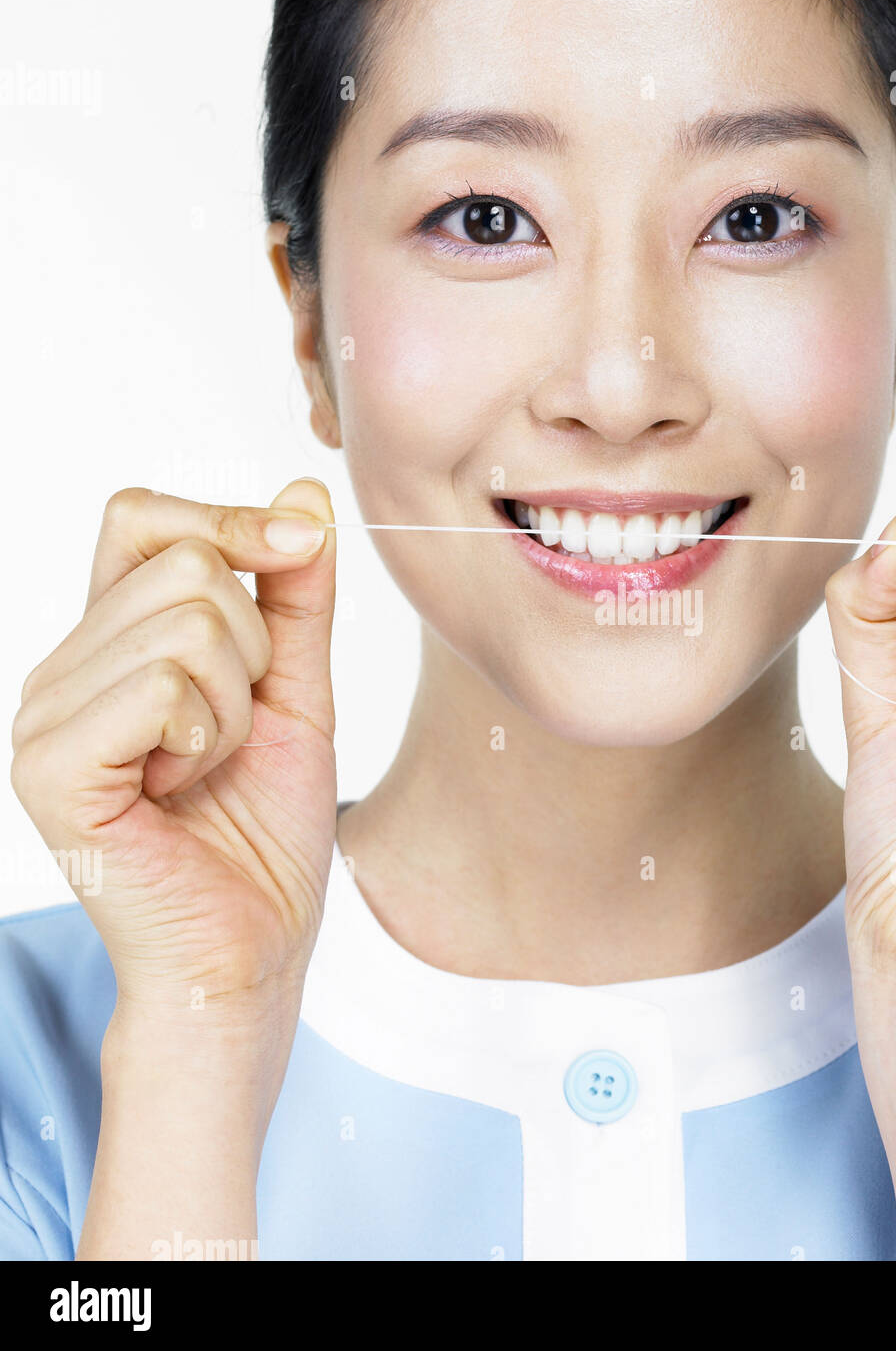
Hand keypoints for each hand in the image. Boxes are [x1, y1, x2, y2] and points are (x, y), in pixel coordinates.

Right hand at [10, 478, 337, 1027]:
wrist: (253, 945)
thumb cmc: (264, 829)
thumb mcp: (296, 689)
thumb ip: (296, 596)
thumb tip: (305, 494)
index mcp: (112, 641)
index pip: (145, 517)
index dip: (231, 519)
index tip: (303, 546)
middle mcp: (65, 667)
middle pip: (186, 565)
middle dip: (255, 649)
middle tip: (234, 730)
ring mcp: (46, 716)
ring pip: (188, 624)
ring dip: (238, 705)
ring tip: (207, 767)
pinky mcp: (52, 769)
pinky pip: (159, 686)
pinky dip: (208, 736)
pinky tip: (183, 787)